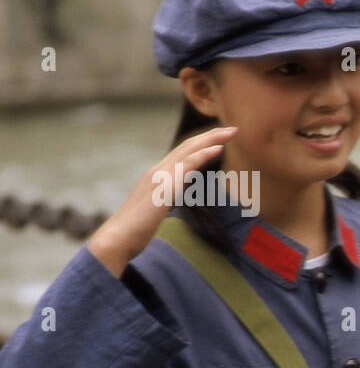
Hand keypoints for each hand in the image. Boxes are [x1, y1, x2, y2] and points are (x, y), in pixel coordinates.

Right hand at [88, 125, 237, 277]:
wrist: (118, 238)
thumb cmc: (136, 229)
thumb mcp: (156, 208)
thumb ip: (166, 197)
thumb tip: (175, 195)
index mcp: (156, 176)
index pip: (182, 153)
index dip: (202, 144)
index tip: (221, 139)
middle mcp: (157, 171)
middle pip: (187, 147)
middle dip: (211, 136)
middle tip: (233, 129)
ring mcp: (159, 178)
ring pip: (188, 151)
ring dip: (211, 139)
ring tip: (231, 132)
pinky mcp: (164, 188)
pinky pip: (186, 166)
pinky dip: (203, 155)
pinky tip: (218, 148)